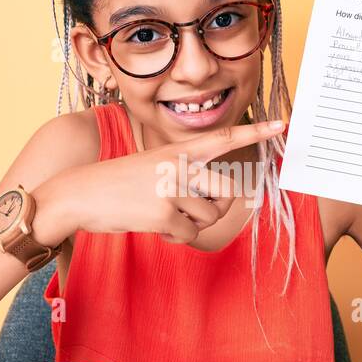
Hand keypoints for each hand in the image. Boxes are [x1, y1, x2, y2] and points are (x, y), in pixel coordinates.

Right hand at [35, 119, 284, 244]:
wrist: (79, 194)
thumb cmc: (117, 184)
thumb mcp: (152, 166)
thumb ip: (183, 175)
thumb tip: (213, 203)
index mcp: (178, 150)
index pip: (223, 138)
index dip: (255, 131)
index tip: (282, 125)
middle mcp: (180, 166)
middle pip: (228, 192)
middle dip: (219, 208)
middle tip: (196, 212)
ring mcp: (172, 189)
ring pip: (209, 217)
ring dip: (191, 224)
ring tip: (164, 216)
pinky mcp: (164, 213)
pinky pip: (189, 234)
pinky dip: (175, 237)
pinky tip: (155, 227)